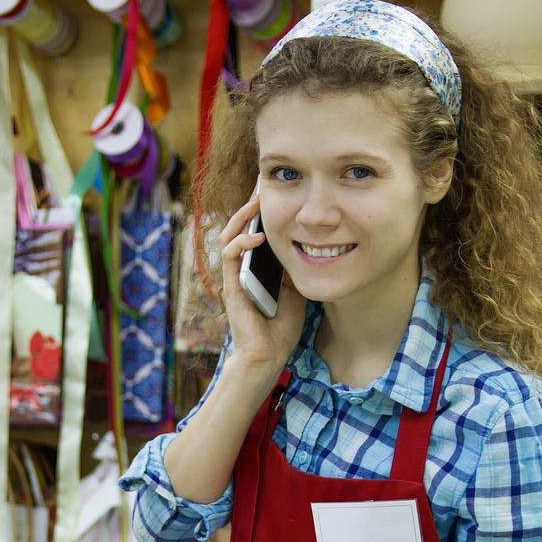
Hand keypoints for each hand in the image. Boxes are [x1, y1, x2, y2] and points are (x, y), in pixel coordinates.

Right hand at [219, 191, 306, 374]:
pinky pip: (229, 257)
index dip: (262, 211)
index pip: (256, 231)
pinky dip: (241, 243)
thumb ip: (295, 267)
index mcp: (258, 268)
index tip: (276, 191)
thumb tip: (311, 243)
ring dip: (241, 218)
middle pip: (240, 228)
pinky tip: (256, 236)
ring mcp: (235, 276)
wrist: (268, 355)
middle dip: (250, 206)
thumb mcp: (297, 288)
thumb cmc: (281, 326)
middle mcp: (243, 268)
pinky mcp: (231, 286)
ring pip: (229, 237)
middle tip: (262, 186)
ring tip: (256, 203)